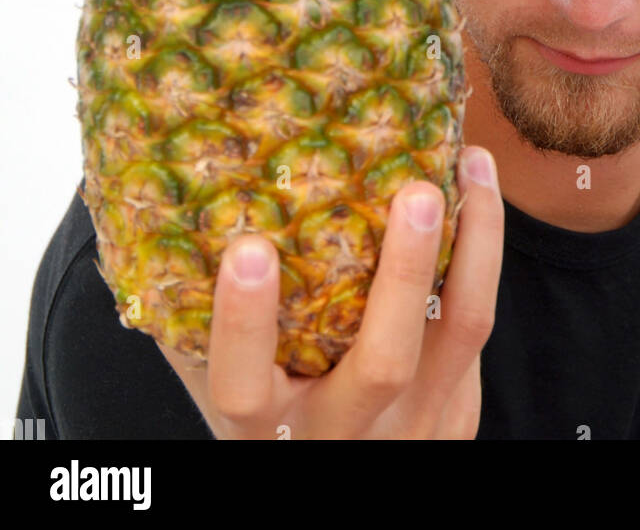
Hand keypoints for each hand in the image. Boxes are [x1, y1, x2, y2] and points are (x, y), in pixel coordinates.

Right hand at [158, 145, 503, 438]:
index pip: (243, 387)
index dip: (243, 322)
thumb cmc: (265, 416)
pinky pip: (474, 325)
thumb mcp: (221, 386)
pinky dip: (481, 253)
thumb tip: (154, 211)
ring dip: (475, 242)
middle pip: (385, 362)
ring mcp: (414, 429)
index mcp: (264, 431)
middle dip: (404, 272)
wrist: (336, 481)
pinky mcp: (460, 409)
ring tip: (470, 162)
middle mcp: (343, 435)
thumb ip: (190, 323)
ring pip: (460, 331)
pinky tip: (475, 192)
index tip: (248, 246)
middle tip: (416, 192)